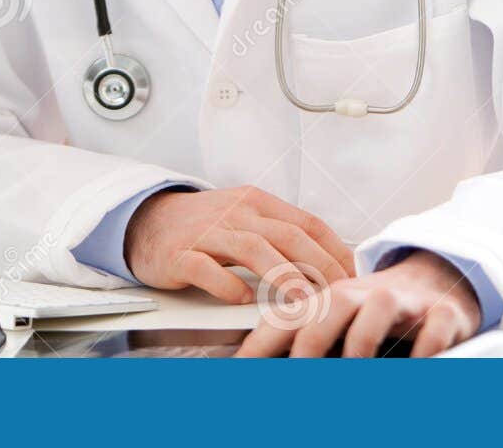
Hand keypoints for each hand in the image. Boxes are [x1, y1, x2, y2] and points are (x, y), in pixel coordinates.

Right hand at [122, 185, 356, 302]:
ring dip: (282, 275)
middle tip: (340, 291)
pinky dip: (227, 284)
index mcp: (257, 202)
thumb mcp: (246, 220)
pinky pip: (206, 268)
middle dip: (319, 264)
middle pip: (286, 235)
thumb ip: (281, 235)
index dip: (334, 248)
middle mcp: (236, 213)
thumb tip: (328, 262)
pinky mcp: (180, 254)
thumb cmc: (205, 226)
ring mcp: (207, 233)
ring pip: (252, 249)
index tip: (354, 274)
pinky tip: (242, 299)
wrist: (147, 221)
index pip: (307, 222)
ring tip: (303, 300)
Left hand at [235, 248, 481, 357]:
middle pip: (331, 307)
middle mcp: (363, 296)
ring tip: (354, 366)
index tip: (240, 371)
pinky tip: (417, 366)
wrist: (436, 276)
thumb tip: (254, 367)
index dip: (261, 345)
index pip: (288, 319)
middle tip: (299, 371)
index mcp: (329, 299)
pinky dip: (426, 349)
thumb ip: (300, 341)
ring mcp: (403, 302)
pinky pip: (434, 328)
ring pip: (379, 308)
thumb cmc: (375, 307)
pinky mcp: (442, 312)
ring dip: (363, 341)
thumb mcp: (334, 321)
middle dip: (311, 343)